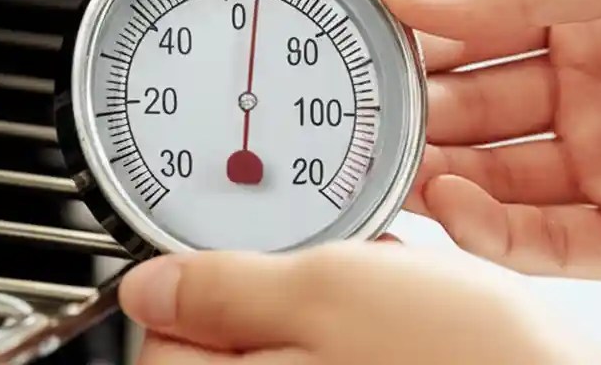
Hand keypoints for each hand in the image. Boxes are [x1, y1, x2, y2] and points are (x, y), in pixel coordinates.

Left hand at [118, 241, 599, 363]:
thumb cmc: (459, 360)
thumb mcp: (326, 290)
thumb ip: (219, 290)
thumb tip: (142, 289)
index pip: (158, 335)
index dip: (195, 275)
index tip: (241, 247)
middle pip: (223, 341)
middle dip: (267, 288)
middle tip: (325, 262)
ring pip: (287, 343)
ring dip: (319, 301)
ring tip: (375, 281)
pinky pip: (338, 353)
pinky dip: (357, 324)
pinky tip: (399, 305)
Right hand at [379, 0, 600, 287]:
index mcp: (586, 18)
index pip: (474, 30)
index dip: (417, 40)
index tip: (356, 49)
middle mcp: (588, 93)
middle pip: (473, 110)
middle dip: (416, 115)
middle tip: (362, 120)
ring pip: (495, 179)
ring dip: (441, 175)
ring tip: (400, 168)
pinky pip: (542, 240)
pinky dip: (490, 229)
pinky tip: (454, 205)